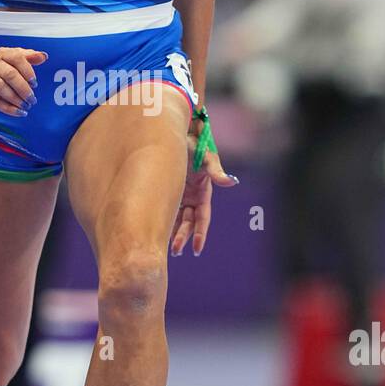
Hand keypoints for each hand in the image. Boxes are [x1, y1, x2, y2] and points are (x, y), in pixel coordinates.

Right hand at [0, 47, 46, 115]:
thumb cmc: (1, 63)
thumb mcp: (14, 56)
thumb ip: (30, 56)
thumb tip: (44, 56)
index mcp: (2, 53)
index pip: (17, 58)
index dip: (28, 71)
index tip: (35, 84)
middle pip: (9, 74)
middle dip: (23, 88)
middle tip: (33, 99)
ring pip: (0, 87)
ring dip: (15, 99)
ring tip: (26, 106)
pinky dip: (7, 108)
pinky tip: (18, 112)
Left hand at [169, 137, 237, 257]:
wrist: (177, 134)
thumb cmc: (193, 143)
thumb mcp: (205, 156)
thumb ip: (216, 170)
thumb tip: (231, 182)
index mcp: (203, 192)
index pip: (202, 218)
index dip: (200, 234)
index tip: (196, 250)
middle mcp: (192, 196)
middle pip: (188, 223)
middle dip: (183, 237)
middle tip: (175, 251)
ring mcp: (179, 194)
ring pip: (176, 219)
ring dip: (172, 233)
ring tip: (165, 249)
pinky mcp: (166, 191)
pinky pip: (164, 209)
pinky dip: (161, 221)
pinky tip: (154, 232)